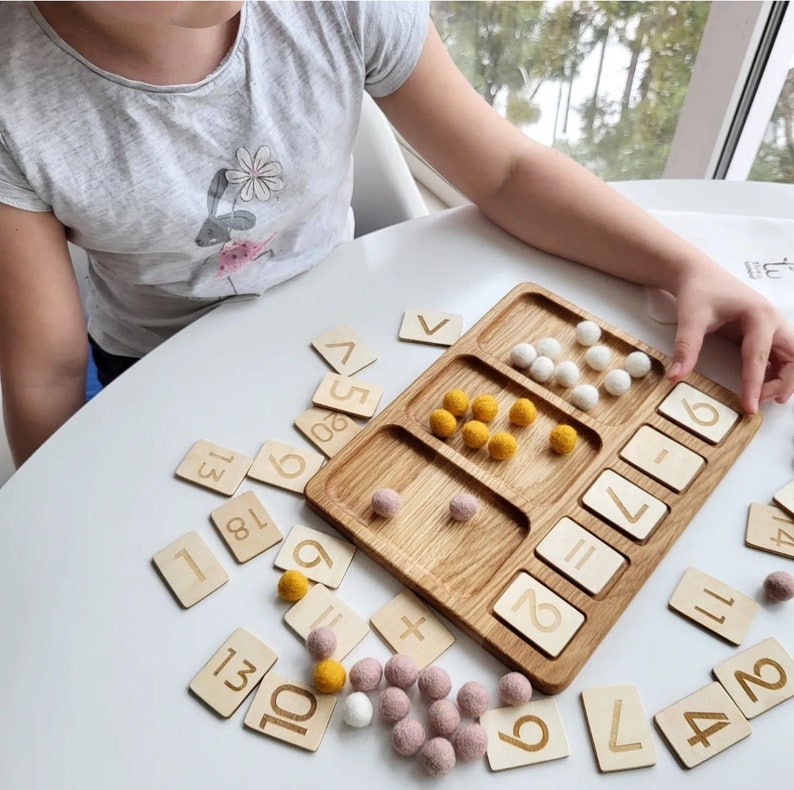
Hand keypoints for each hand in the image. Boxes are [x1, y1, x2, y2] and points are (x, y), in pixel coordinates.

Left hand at [668, 265, 793, 413]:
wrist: (698, 274)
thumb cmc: (698, 292)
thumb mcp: (690, 319)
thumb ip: (685, 348)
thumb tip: (675, 376)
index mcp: (759, 315)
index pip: (759, 356)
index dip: (755, 384)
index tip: (750, 407)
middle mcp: (773, 320)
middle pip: (793, 357)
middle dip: (783, 382)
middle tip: (760, 402)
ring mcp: (772, 326)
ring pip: (792, 357)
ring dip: (784, 378)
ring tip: (766, 398)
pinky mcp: (766, 333)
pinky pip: (780, 356)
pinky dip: (778, 372)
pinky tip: (765, 387)